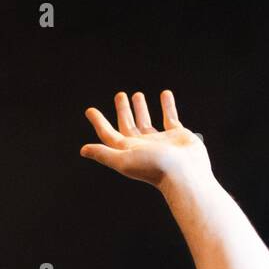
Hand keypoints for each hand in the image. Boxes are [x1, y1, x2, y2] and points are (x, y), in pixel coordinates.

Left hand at [80, 90, 211, 190]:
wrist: (185, 174)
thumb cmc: (154, 167)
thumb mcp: (124, 159)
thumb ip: (104, 153)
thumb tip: (83, 150)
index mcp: (128, 151)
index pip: (109, 135)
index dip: (98, 123)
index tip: (90, 110)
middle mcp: (143, 146)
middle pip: (128, 126)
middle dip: (123, 111)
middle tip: (120, 95)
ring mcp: (160, 141)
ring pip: (147, 122)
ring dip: (141, 109)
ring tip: (137, 95)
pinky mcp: (177, 136)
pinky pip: (170, 117)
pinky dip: (167, 106)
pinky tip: (165, 94)